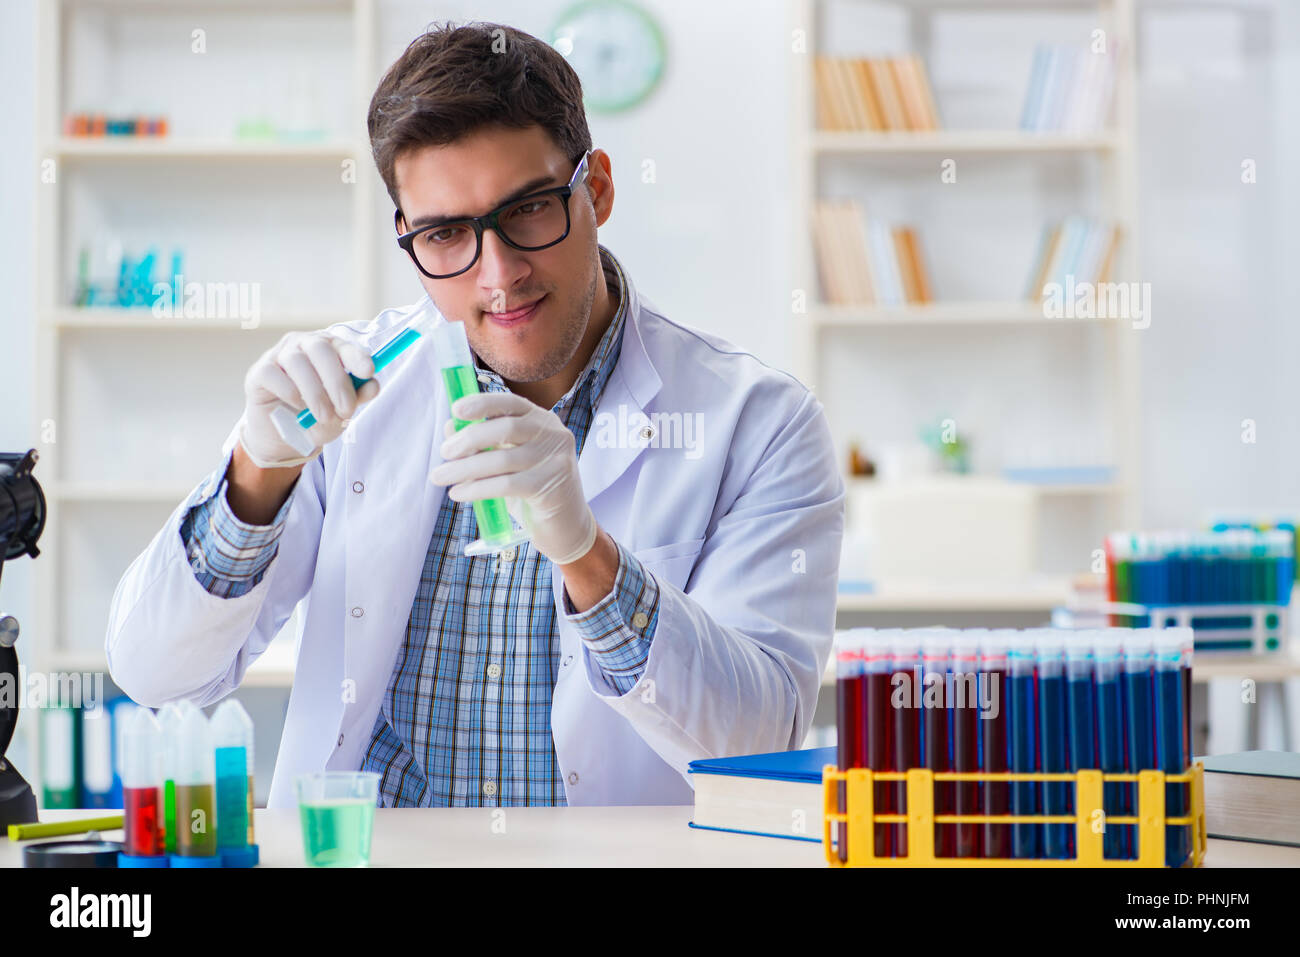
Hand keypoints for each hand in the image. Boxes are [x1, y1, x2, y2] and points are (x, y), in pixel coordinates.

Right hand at [239, 330, 379, 468]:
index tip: (368, 372)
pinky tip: (296, 405)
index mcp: (329, 350)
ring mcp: (279, 355)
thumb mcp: (341, 412)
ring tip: (323, 416)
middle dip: (337, 381)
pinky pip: (274, 374)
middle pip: (320, 349)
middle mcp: (304, 345)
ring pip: (297, 362)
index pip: (343, 346)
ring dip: (315, 393)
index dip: (356, 357)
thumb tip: (373, 385)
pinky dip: (289, 392)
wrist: (283, 436)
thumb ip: (357, 397)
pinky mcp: (259, 371)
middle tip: (346, 410)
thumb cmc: (316, 416)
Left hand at [428, 392, 597, 564]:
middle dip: (469, 439)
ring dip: (465, 468)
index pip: (512, 403)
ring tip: (440, 477)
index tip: (456, 410)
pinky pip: (506, 485)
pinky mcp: (551, 487)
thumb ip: (483, 443)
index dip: (483, 403)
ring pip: (502, 459)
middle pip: (506, 428)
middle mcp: (553, 435)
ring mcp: (555, 461)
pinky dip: (477, 489)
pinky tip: (458, 493)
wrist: (565, 526)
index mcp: (543, 421)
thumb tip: (450, 428)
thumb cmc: (532, 489)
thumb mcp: (507, 462)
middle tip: (444, 452)